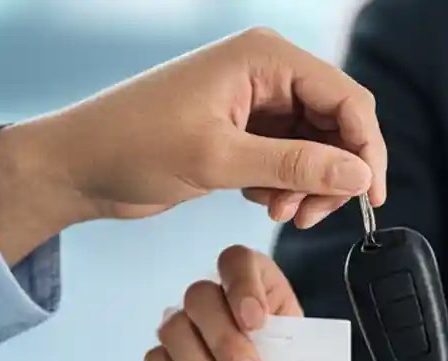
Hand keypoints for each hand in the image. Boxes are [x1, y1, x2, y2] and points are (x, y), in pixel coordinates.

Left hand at [0, 27, 385, 264]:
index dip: (367, 149)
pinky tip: (262, 203)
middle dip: (334, 173)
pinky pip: (294, 159)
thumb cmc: (132, 146)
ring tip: (281, 213)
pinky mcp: (247, 131)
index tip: (369, 199)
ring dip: (311, 186)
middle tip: (309, 214)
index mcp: (264, 58)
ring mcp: (258, 102)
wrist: (78, 166)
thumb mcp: (220, 160)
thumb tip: (359, 175)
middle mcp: (267, 72)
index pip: (347, 99)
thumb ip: (296, 165)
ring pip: (320, 146)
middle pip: (339, 123)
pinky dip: (290, 187)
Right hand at [144, 245, 300, 360]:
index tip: (257, 322)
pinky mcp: (163, 353)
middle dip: (227, 345)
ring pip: (175, 333)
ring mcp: (181, 320)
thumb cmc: (286, 359)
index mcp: (251, 278)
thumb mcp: (298, 350)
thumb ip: (292, 351)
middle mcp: (210, 293)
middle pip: (200, 299)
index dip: (243, 286)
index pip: (236, 261)